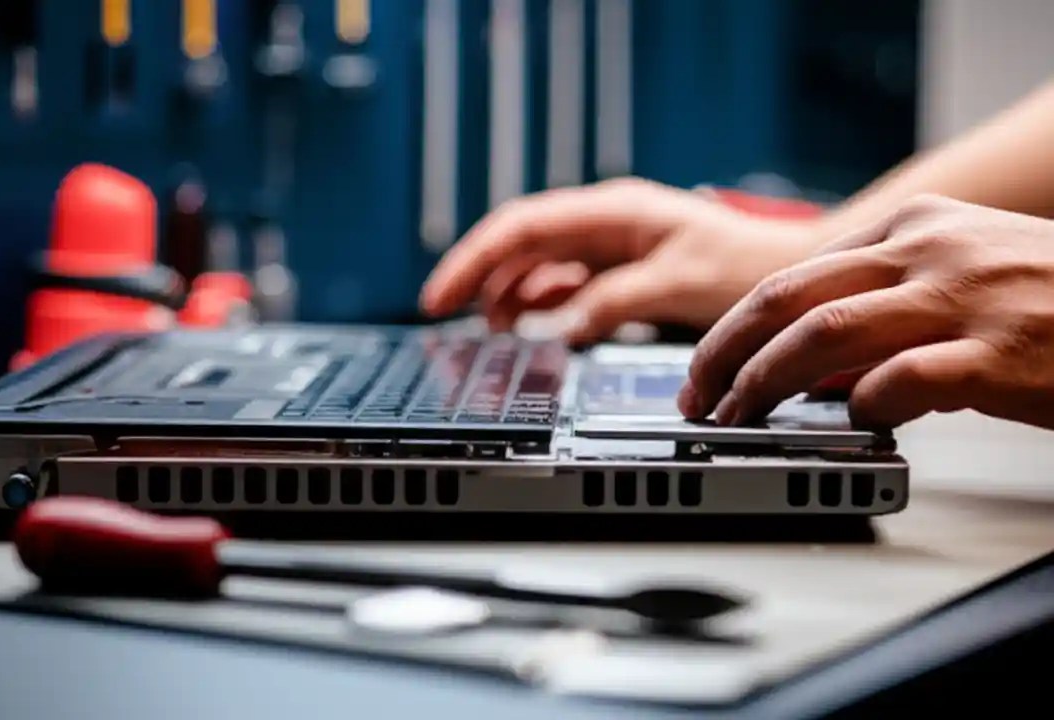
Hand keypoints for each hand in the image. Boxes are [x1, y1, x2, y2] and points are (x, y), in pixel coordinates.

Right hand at [419, 178, 821, 342]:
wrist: (795, 273)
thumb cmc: (747, 268)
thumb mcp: (680, 285)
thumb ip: (614, 300)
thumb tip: (561, 325)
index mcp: (613, 212)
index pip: (522, 228)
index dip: (474, 260)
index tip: (442, 295)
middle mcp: (605, 222)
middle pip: (519, 242)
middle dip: (475, 275)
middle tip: (439, 312)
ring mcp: (611, 245)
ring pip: (536, 262)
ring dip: (504, 291)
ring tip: (484, 328)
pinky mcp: (620, 269)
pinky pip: (562, 282)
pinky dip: (536, 301)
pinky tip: (526, 323)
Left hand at [679, 195, 1053, 430]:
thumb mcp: (963, 273)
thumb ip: (886, 303)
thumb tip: (808, 368)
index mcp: (916, 227)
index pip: (795, 272)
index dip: (735, 324)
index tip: (708, 364)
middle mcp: (929, 252)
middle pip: (787, 297)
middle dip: (724, 351)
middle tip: (697, 395)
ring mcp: (962, 301)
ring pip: (822, 333)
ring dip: (763, 381)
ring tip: (738, 418)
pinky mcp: (998, 356)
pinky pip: (899, 381)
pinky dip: (859, 405)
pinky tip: (851, 424)